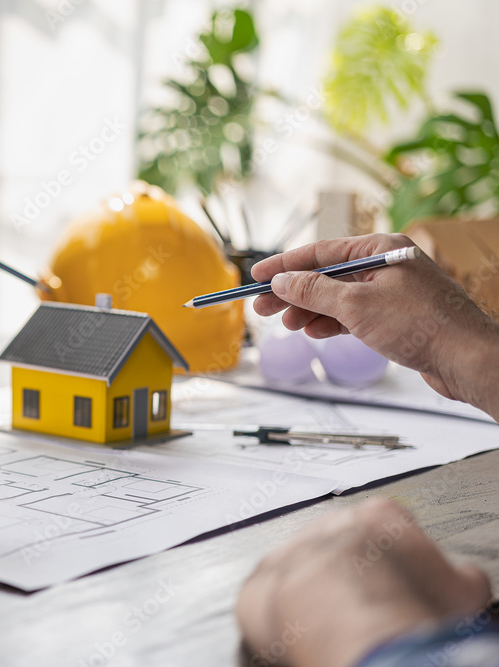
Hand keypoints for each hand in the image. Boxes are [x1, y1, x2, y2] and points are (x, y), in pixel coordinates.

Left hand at [237, 498, 491, 666]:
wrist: (373, 640)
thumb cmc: (416, 615)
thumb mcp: (459, 590)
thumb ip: (452, 573)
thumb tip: (459, 577)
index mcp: (378, 517)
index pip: (384, 528)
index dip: (392, 561)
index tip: (396, 582)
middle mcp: (326, 527)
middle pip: (334, 549)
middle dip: (346, 576)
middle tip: (362, 608)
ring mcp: (287, 557)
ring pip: (295, 573)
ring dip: (308, 595)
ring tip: (331, 626)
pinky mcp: (256, 592)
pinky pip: (260, 603)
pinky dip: (273, 620)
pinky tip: (296, 636)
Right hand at [251, 233, 498, 417]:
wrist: (467, 359)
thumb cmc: (422, 325)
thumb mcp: (356, 306)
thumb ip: (314, 291)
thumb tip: (282, 281)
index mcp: (381, 249)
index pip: (321, 251)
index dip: (284, 264)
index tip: (257, 276)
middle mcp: (386, 265)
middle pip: (326, 275)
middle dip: (293, 292)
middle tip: (263, 307)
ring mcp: (391, 291)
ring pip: (338, 297)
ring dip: (310, 310)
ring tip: (288, 324)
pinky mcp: (395, 316)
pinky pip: (353, 313)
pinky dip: (331, 322)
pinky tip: (315, 331)